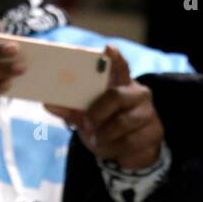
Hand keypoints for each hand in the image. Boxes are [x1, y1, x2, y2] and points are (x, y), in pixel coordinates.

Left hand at [44, 44, 163, 170]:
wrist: (131, 153)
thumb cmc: (108, 128)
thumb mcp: (88, 119)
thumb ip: (71, 110)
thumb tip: (48, 104)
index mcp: (121, 84)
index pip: (120, 67)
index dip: (114, 58)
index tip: (107, 48)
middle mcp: (137, 94)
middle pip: (116, 96)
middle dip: (97, 112)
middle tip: (87, 123)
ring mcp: (148, 113)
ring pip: (122, 123)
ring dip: (105, 135)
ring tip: (98, 140)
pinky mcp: (154, 132)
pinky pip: (130, 141)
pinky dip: (115, 148)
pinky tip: (113, 148)